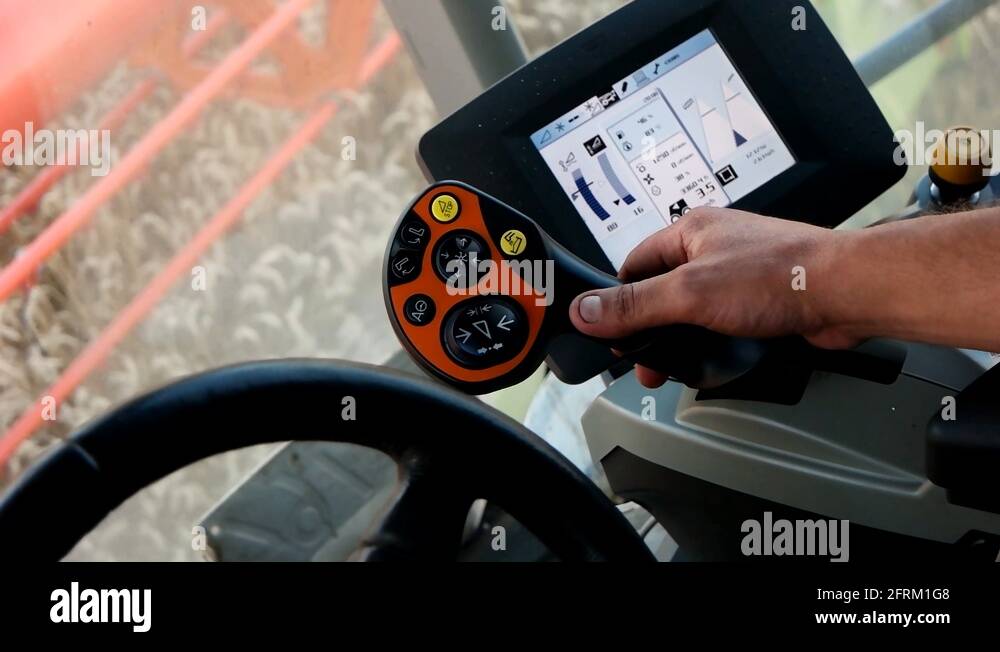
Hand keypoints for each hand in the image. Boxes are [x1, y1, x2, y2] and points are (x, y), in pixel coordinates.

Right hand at [568, 207, 857, 387]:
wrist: (846, 292)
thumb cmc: (779, 275)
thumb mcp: (689, 293)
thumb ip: (634, 305)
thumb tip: (583, 310)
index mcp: (691, 231)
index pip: (633, 266)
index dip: (617, 301)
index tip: (610, 333)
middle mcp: (714, 248)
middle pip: (661, 292)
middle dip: (650, 330)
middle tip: (644, 363)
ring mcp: (739, 274)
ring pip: (693, 312)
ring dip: (681, 340)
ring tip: (675, 368)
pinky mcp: (761, 300)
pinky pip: (722, 324)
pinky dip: (712, 344)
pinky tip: (712, 361)